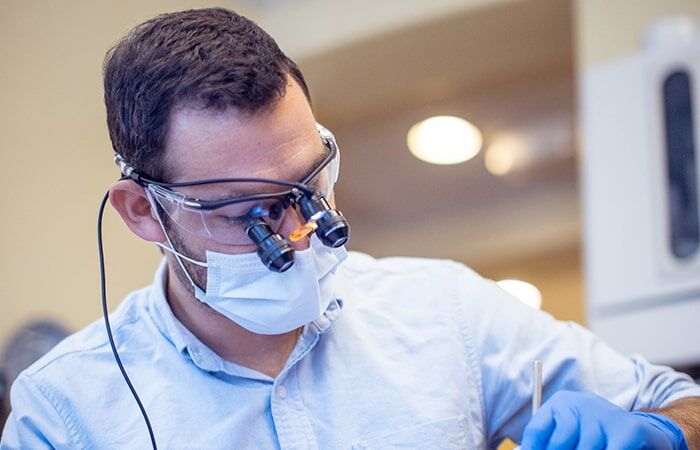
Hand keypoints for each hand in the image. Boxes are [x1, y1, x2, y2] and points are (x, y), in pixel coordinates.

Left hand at [519, 390, 687, 449]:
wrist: (642, 432)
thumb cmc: (597, 437)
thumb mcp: (572, 436)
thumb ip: (551, 442)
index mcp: (561, 403)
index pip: (537, 430)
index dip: (533, 449)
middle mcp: (581, 404)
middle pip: (559, 442)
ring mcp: (605, 414)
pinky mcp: (628, 429)